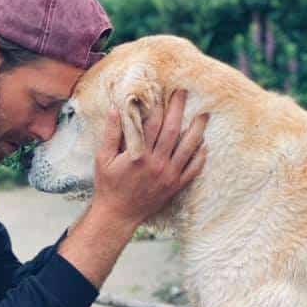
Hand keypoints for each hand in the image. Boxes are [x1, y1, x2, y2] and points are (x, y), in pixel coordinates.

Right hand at [92, 90, 206, 226]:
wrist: (118, 215)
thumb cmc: (108, 186)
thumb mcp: (103, 159)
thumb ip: (111, 134)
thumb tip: (117, 109)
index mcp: (139, 155)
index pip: (153, 124)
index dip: (159, 106)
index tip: (163, 92)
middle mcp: (156, 164)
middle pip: (173, 130)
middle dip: (179, 109)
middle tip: (184, 93)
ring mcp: (168, 176)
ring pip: (188, 148)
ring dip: (197, 130)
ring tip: (203, 115)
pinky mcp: (175, 186)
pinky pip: (193, 169)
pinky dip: (200, 156)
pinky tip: (204, 144)